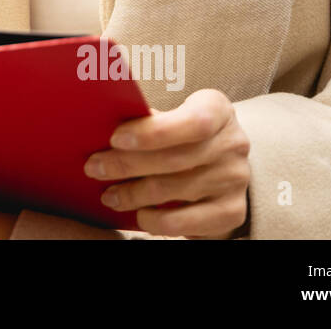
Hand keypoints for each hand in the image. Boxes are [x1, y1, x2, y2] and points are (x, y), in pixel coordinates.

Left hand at [84, 88, 250, 238]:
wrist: (222, 161)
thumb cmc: (184, 133)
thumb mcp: (174, 114)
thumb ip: (148, 119)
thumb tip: (102, 125)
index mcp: (217, 110)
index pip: (192, 122)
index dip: (152, 132)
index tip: (115, 138)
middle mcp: (233, 144)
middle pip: (176, 159)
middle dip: (127, 165)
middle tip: (95, 168)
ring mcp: (235, 179)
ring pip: (176, 190)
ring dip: (134, 195)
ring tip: (109, 195)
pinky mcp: (232, 211)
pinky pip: (188, 221)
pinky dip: (158, 221)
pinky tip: (139, 215)